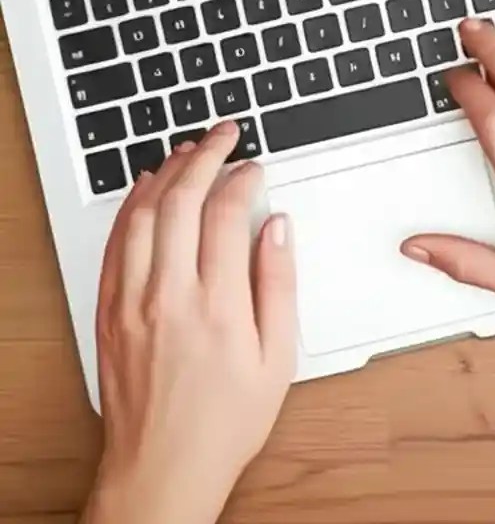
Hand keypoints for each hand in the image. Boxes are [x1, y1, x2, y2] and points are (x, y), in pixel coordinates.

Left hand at [83, 122, 295, 523]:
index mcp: (218, 306)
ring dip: (163, 174)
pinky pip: (115, 244)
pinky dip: (131, 209)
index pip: (225, 216)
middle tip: (222, 134)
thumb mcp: (277, 358)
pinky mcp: (109, 312)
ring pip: (141, 216)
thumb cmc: (226, 421)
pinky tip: (147, 194)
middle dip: (202, 157)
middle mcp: (169, 296)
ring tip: (185, 152)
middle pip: (179, 202)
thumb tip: (277, 230)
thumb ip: (278, 286)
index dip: (241, 179)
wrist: (163, 466)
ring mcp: (132, 302)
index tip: (254, 166)